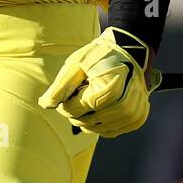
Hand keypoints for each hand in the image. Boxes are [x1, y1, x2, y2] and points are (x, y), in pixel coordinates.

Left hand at [40, 27, 158, 137]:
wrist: (129, 50)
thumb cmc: (99, 56)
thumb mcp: (76, 65)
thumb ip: (59, 87)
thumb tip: (45, 106)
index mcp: (107, 91)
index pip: (72, 111)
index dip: (65, 103)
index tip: (71, 89)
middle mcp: (123, 106)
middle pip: (83, 122)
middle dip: (77, 109)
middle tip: (83, 91)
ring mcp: (132, 114)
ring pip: (96, 129)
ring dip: (89, 117)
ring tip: (94, 96)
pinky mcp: (137, 118)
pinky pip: (111, 131)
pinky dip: (102, 123)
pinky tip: (103, 107)